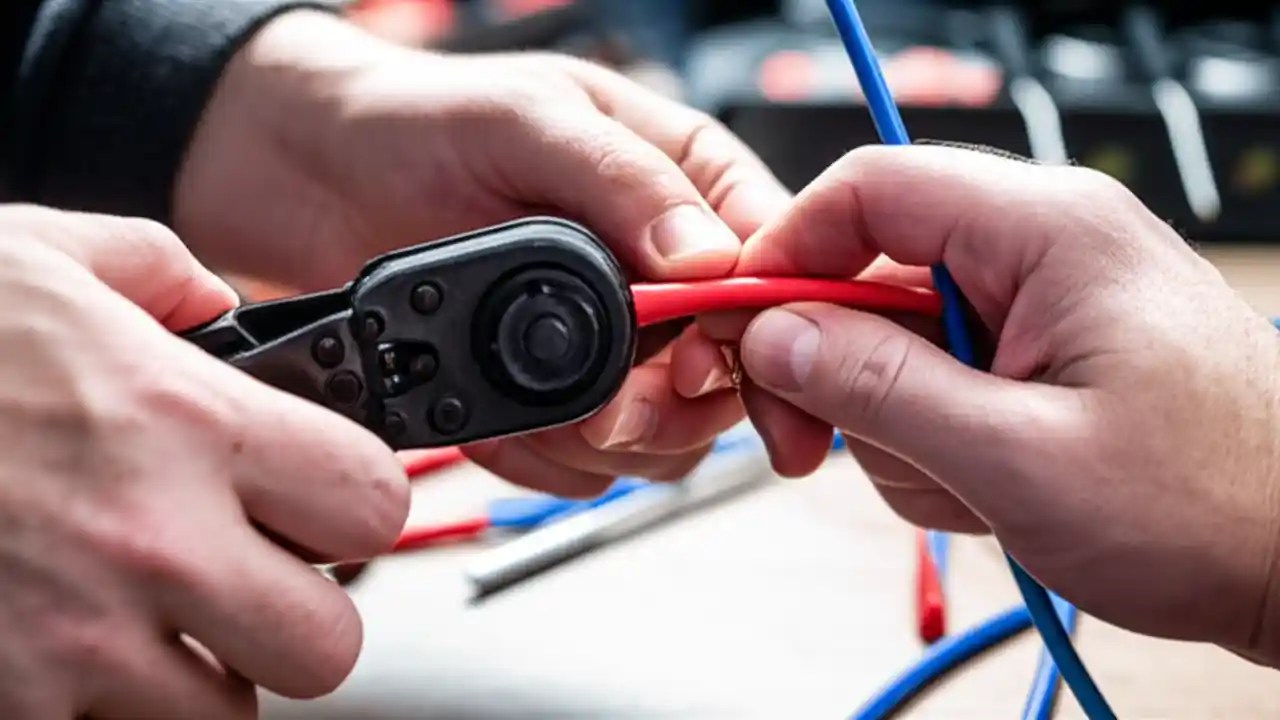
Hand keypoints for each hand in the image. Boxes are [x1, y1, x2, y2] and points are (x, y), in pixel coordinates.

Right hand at [0, 206, 408, 716]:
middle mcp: (147, 540)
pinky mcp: (4, 703)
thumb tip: (216, 301)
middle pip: (330, 645)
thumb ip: (159, 272)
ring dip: (200, 681)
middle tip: (246, 584)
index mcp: (185, 422)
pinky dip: (97, 712)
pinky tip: (59, 651)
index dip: (358, 503)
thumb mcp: (40, 257)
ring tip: (143, 622)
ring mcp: (71, 640)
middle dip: (297, 619)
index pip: (374, 499)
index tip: (326, 501)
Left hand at [174, 11, 789, 493]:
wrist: (317, 176)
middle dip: (675, 409)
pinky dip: (546, 460)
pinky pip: (587, 461)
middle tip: (616, 412)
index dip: (755, 333)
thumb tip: (709, 258)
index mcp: (687, 183)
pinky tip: (503, 424)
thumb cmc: (422, 119)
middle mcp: (663, 270)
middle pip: (728, 374)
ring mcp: (613, 340)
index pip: (768, 270)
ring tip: (547, 414)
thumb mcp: (529, 119)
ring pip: (667, 435)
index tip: (699, 362)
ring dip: (611, 445)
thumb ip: (624, 182)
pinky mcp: (555, 392)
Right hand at [702, 145, 1279, 664]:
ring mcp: (1042, 300)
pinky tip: (985, 483)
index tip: (737, 330)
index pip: (868, 190)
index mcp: (1046, 231)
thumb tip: (772, 336)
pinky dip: (933, 439)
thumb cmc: (1211, 508)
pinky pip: (938, 376)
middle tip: (807, 446)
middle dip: (830, 365)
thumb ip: (878, 391)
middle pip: (869, 270)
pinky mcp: (1041, 350)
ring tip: (960, 483)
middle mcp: (1043, 246)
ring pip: (893, 338)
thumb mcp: (1015, 459)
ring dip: (891, 422)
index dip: (784, 254)